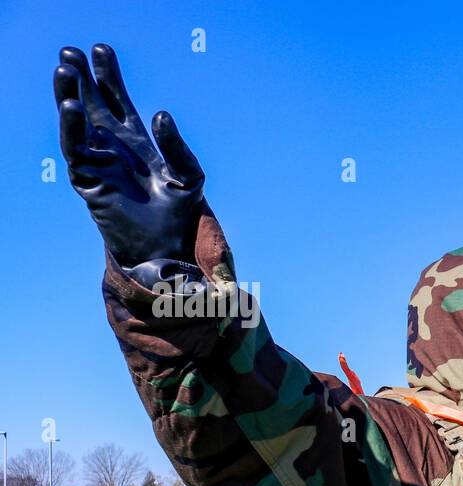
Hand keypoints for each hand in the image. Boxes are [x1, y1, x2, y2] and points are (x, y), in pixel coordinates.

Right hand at [54, 44, 205, 266]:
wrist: (167, 251)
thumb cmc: (180, 216)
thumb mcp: (189, 176)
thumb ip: (178, 146)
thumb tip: (160, 114)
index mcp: (138, 143)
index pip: (119, 102)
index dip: (109, 76)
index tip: (102, 49)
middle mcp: (114, 148)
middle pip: (93, 105)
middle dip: (82, 78)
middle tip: (70, 49)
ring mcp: (98, 163)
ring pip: (78, 123)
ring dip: (70, 96)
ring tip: (64, 69)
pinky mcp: (88, 181)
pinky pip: (76, 149)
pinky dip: (73, 127)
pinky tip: (73, 106)